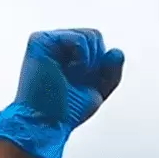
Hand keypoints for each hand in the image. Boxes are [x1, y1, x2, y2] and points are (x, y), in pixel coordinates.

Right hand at [0, 29, 123, 157]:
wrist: (46, 122)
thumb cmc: (67, 111)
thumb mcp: (98, 90)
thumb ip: (111, 72)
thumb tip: (117, 51)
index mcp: (66, 53)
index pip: (97, 44)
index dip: (100, 66)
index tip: (84, 85)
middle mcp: (56, 43)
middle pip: (95, 36)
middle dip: (96, 63)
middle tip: (76, 81)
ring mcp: (47, 40)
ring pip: (91, 35)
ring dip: (89, 63)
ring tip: (70, 77)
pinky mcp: (40, 40)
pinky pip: (80, 39)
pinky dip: (82, 59)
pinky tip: (66, 72)